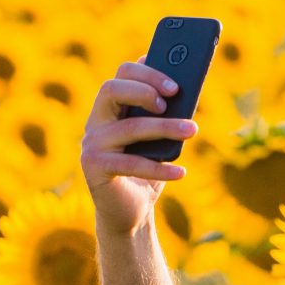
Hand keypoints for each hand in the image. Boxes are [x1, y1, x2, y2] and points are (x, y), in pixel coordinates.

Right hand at [80, 58, 197, 237]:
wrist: (131, 211)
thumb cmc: (148, 170)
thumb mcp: (160, 140)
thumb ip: (167, 116)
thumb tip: (188, 90)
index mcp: (111, 108)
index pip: (121, 75)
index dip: (147, 73)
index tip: (175, 86)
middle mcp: (96, 121)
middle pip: (111, 89)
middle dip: (145, 90)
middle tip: (174, 98)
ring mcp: (91, 143)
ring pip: (128, 127)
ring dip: (164, 127)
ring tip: (192, 130)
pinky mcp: (94, 167)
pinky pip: (130, 163)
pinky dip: (159, 168)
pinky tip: (181, 172)